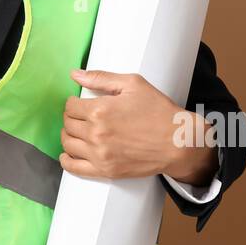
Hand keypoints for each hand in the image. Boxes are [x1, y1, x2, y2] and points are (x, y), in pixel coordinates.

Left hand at [59, 69, 217, 181]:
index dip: (73, 103)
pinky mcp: (106, 170)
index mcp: (99, 110)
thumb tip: (75, 74)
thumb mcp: (133, 84)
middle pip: (68, 124)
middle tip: (80, 116)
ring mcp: (100, 154)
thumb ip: (101, 78)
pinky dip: (67, 161)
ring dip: (69, 136)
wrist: (178, 142)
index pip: (70, 106)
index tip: (79, 104)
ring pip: (68, 144)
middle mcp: (96, 133)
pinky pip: (75, 168)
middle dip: (72, 118)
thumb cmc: (158, 111)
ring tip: (77, 132)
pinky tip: (68, 155)